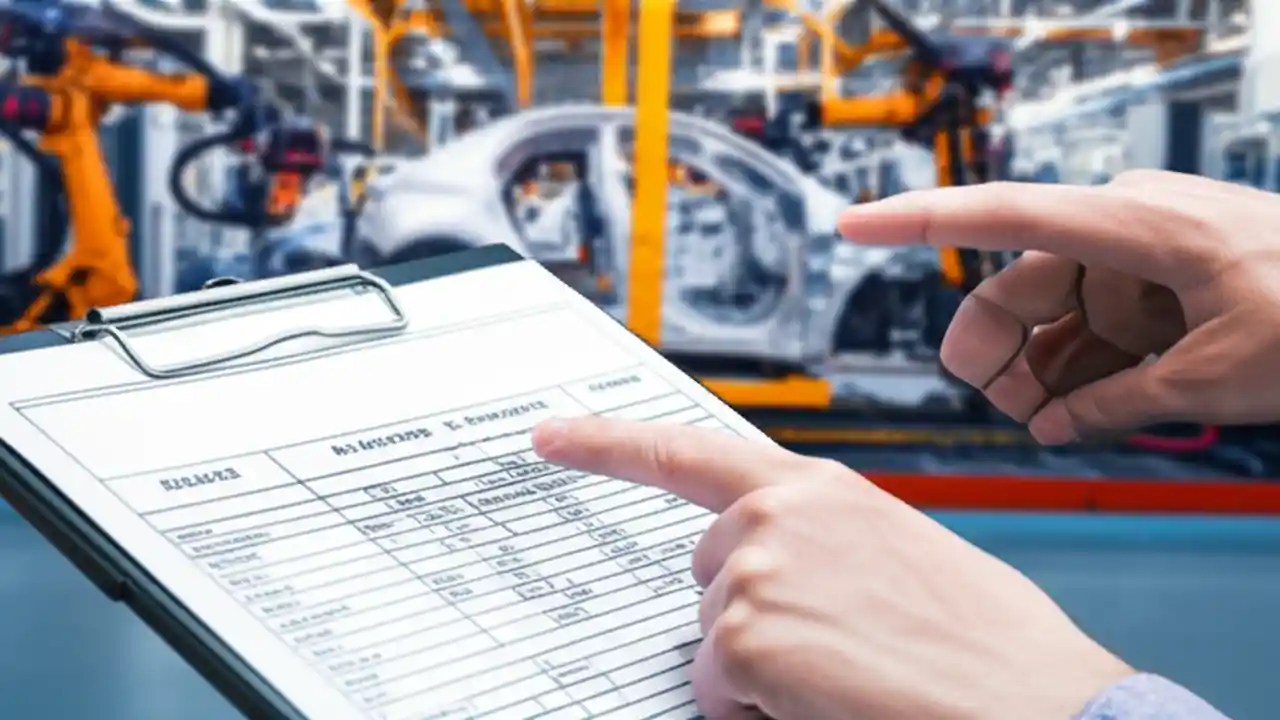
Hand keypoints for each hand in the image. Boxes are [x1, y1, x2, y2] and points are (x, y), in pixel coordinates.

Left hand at [532, 417, 1131, 719]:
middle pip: (704, 576)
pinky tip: (834, 701)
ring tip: (851, 675)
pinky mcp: (743, 636)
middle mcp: (774, 515)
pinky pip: (720, 695)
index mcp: (818, 487)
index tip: (549, 436)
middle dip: (749, 617)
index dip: (607, 446)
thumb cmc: (989, 643)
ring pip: (714, 642)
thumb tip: (775, 575)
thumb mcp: (899, 556)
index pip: (687, 455)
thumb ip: (823, 544)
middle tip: (840, 647)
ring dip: (763, 672)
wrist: (1043, 702)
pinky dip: (763, 713)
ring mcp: (753, 572)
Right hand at [837, 170, 1279, 443]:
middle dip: (999, 350)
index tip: (852, 223)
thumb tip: (1049, 427)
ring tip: (1047, 421)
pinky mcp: (1165, 282)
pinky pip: (1100, 325)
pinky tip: (1076, 409)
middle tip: (993, 405)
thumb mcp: (1215, 376)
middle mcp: (1126, 227)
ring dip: (1046, 370)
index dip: (918, 222)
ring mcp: (1145, 254)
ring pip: (1059, 314)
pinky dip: (1085, 368)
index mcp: (1132, 224)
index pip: (1001, 216)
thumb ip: (1116, 404)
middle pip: (1022, 285)